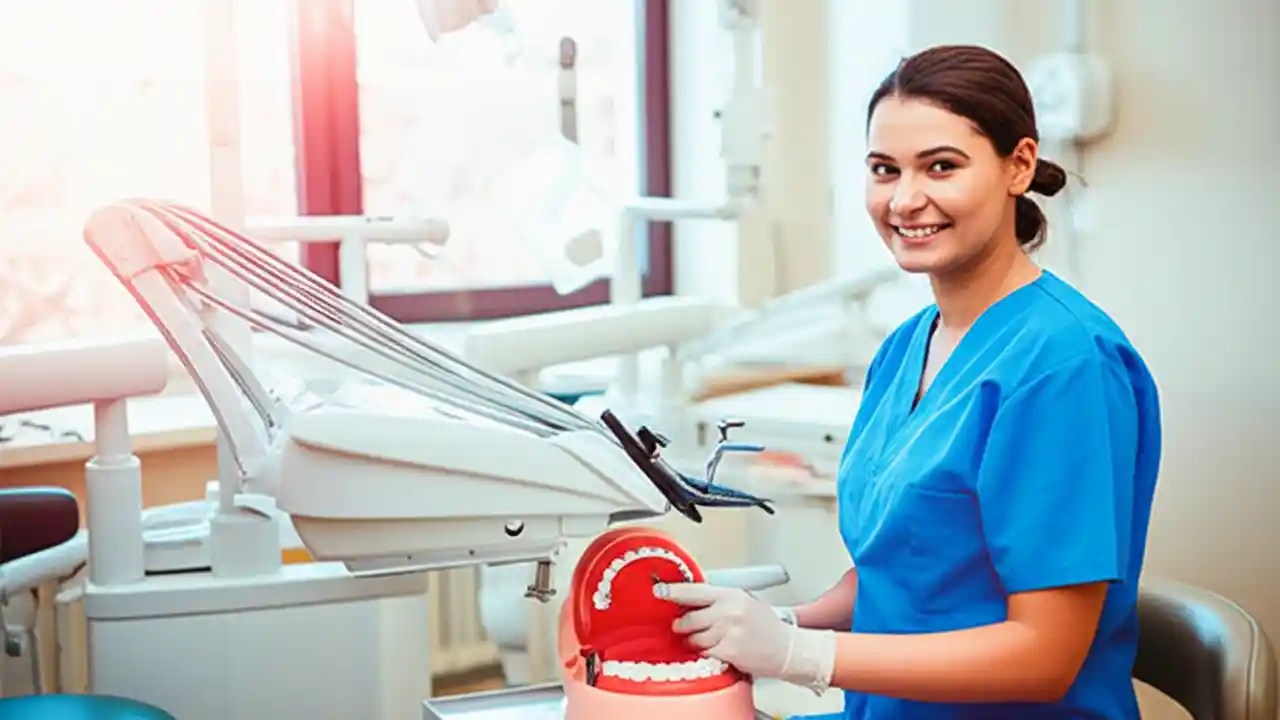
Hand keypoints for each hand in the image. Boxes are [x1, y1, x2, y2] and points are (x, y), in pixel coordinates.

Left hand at [655, 582, 837, 691]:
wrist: (787, 649)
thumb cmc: (767, 627)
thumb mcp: (746, 601)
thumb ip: (720, 598)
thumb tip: (692, 598)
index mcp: (731, 595)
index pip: (695, 590)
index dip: (674, 591)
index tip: (659, 591)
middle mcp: (728, 611)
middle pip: (689, 618)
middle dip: (682, 624)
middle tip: (683, 625)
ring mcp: (728, 632)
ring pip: (694, 638)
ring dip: (694, 641)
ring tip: (707, 639)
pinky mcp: (729, 651)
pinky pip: (705, 652)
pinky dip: (706, 653)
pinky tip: (716, 650)